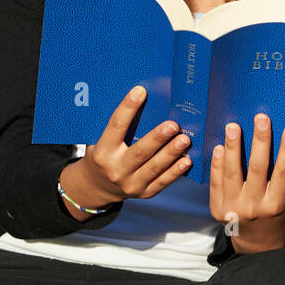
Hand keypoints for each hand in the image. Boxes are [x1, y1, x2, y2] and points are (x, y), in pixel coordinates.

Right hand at [61, 85, 192, 216]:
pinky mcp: (144, 193)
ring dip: (171, 153)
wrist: (97, 187)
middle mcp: (116, 170)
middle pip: (140, 152)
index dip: (128, 109)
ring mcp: (130, 184)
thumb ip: (119, 126)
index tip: (140, 91)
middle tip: (173, 125)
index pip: (116, 127)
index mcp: (103, 152)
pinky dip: (175, 172)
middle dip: (158, 138)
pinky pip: (162, 182)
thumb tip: (142, 96)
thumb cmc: (104, 155)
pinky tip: (187, 160)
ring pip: (154, 168)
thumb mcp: (102, 141)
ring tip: (185, 140)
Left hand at [209, 114, 284, 252]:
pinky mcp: (217, 208)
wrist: (257, 244)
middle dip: (260, 141)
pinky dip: (217, 163)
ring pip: (232, 173)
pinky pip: (216, 182)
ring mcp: (233, 208)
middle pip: (257, 169)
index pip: (283, 174)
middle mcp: (254, 207)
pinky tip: (219, 146)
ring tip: (233, 126)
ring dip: (233, 147)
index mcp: (275, 206)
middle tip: (261, 118)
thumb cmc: (278, 217)